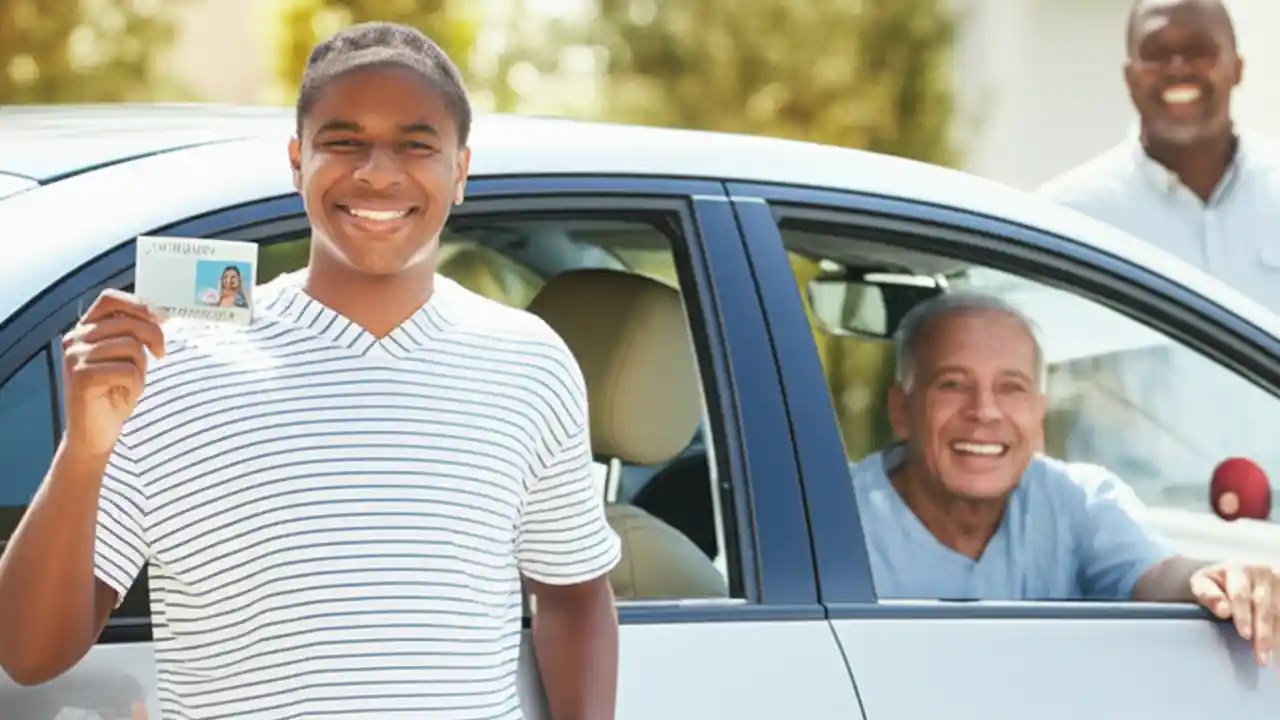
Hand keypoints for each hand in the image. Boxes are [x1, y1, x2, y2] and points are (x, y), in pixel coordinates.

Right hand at [61, 289, 165, 455]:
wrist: (94, 434)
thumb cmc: (114, 395)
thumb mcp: (126, 358)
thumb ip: (133, 334)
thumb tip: (160, 316)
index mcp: (85, 330)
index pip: (110, 299)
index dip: (140, 305)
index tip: (162, 320)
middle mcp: (75, 339)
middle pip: (128, 322)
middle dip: (154, 337)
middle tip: (160, 354)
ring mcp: (76, 357)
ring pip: (130, 345)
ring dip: (141, 367)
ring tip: (131, 383)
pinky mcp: (82, 376)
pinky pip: (127, 370)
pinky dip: (135, 384)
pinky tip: (125, 395)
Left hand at [1190, 562, 1278, 667]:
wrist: (1232, 571)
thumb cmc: (1215, 582)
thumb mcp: (1202, 584)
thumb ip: (1208, 595)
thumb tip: (1223, 611)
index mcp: (1237, 568)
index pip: (1241, 595)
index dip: (1243, 616)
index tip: (1244, 635)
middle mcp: (1262, 571)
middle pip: (1264, 606)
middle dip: (1262, 633)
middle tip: (1260, 657)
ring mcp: (1279, 579)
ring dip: (1276, 636)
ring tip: (1270, 658)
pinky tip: (1278, 648)